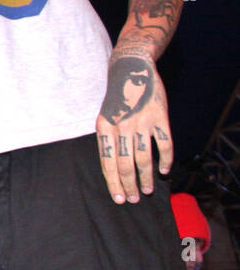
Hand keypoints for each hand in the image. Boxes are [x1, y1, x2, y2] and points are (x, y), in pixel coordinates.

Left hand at [96, 54, 172, 203]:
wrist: (131, 69)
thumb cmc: (117, 98)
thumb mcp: (105, 117)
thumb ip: (109, 140)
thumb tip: (115, 170)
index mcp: (103, 128)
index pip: (107, 163)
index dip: (114, 184)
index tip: (119, 199)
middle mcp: (121, 127)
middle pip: (125, 165)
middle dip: (129, 186)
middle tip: (134, 199)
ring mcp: (141, 122)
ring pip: (144, 159)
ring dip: (146, 178)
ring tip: (147, 190)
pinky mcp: (159, 117)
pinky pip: (164, 145)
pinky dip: (165, 160)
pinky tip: (164, 170)